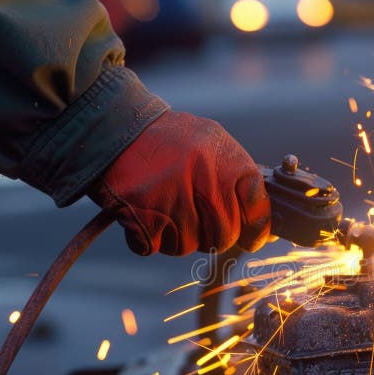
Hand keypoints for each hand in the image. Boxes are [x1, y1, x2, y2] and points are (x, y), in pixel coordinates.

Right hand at [89, 111, 269, 254]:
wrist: (113, 127)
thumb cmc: (167, 141)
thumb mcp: (211, 143)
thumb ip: (236, 178)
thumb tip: (260, 223)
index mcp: (226, 159)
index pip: (257, 206)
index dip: (257, 229)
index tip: (253, 239)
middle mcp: (204, 178)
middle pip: (224, 236)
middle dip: (213, 236)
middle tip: (197, 220)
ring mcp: (173, 199)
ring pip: (189, 245)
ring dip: (178, 236)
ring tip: (165, 206)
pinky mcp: (143, 216)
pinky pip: (156, 247)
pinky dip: (149, 238)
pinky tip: (145, 212)